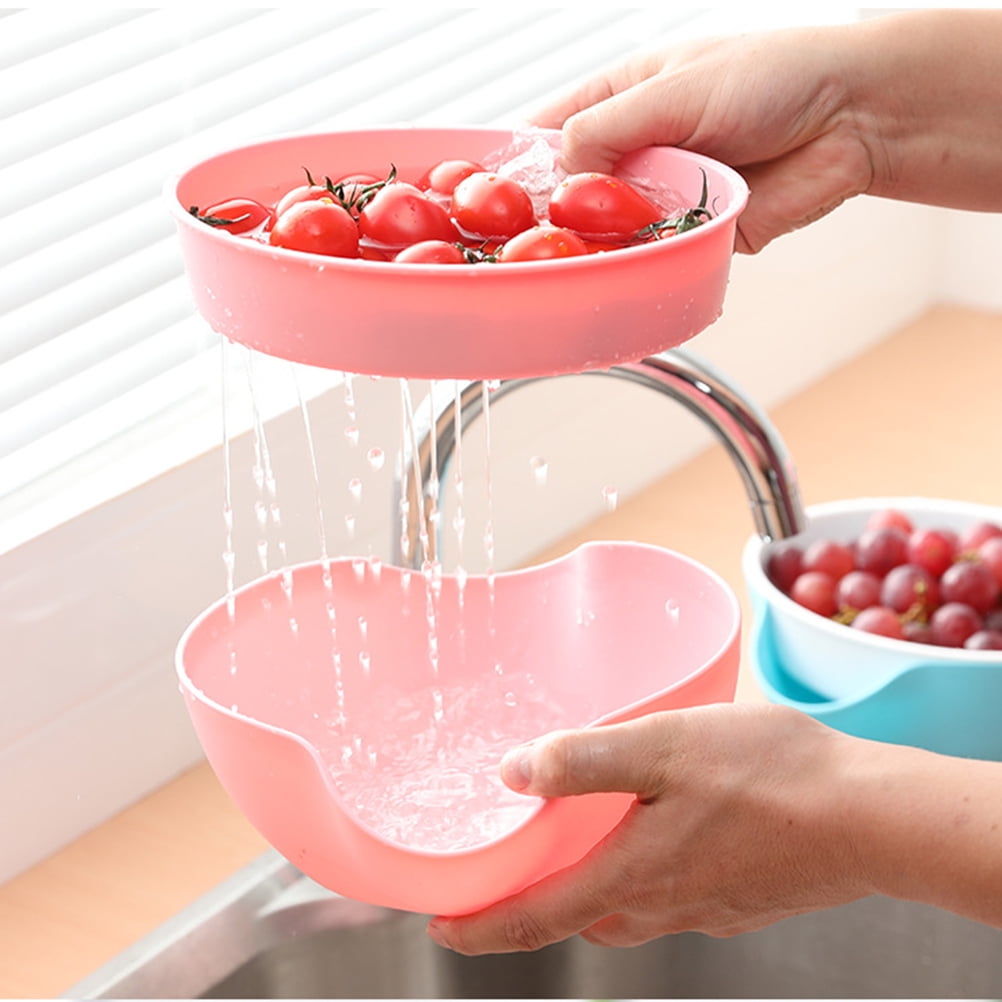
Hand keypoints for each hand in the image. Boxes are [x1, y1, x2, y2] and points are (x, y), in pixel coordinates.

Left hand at [427, 704, 873, 953]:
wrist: (869, 819)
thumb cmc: (770, 776)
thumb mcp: (665, 746)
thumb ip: (585, 759)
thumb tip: (513, 771)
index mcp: (630, 875)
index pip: (534, 919)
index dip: (481, 926)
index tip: (442, 928)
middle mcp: (659, 906)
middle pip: (575, 917)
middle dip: (530, 905)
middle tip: (502, 876)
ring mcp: (701, 908)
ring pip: (621, 909)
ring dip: (584, 890)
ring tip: (569, 853)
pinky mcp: (735, 899)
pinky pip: (666, 897)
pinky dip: (637, 877)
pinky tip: (650, 837)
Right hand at [528, 24, 872, 253]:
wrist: (852, 119)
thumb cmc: (772, 76)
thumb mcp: (675, 87)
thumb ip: (610, 128)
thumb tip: (560, 170)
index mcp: (620, 102)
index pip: (549, 133)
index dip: (516, 163)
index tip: (487, 195)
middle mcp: (634, 154)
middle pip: (572, 194)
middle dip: (551, 218)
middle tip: (526, 243)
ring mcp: (660, 198)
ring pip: (608, 235)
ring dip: (594, 247)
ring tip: (568, 262)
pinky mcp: (692, 236)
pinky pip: (653, 260)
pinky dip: (638, 269)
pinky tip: (617, 276)